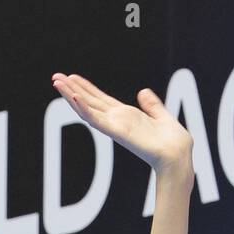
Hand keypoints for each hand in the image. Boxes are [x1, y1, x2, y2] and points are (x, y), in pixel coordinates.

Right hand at [51, 72, 192, 172]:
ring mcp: (116, 127)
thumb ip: (152, 105)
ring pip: (87, 109)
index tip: (73, 77)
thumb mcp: (162, 116)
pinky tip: (74, 97)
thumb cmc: (174, 142)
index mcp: (127, 117)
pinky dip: (84, 109)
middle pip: (90, 102)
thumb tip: (142, 92)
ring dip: (71, 96)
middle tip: (55, 77)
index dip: (87, 88)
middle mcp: (118, 121)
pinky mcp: (117, 132)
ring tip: (57, 82)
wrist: (177, 156)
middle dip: (72, 89)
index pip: (101, 99)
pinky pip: (97, 120)